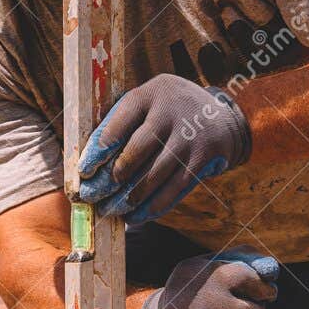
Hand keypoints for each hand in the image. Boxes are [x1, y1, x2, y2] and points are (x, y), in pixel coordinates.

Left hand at [77, 74, 250, 225]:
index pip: (121, 120)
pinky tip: (141, 215)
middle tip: (99, 194)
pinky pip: (176, 186)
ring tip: (119, 209)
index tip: (85, 171)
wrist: (222, 117)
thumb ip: (125, 120)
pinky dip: (157, 204)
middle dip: (116, 176)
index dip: (100, 148)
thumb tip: (93, 158)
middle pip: (138, 149)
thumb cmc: (170, 113)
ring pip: (156, 173)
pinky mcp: (203, 156)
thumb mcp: (150, 102)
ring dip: (135, 195)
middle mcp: (171, 111)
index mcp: (151, 93)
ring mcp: (189, 134)